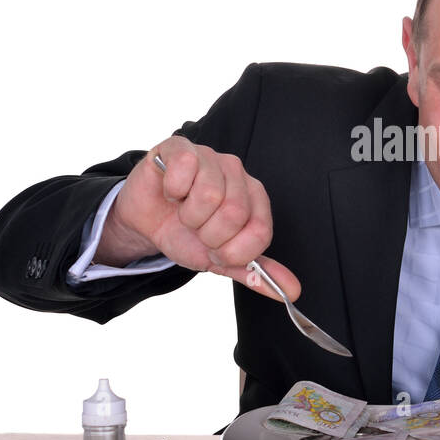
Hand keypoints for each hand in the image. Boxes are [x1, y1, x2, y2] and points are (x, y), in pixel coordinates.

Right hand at [95, 135, 300, 300]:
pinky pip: (184, 170)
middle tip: (197, 228)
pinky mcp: (180, 147)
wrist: (146, 222)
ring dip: (188, 216)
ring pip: (209, 195)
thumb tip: (293, 291)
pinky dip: (171, 190)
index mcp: (255, 198)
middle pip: (234, 214)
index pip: (260, 232)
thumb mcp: (221, 259)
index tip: (216, 248)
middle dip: (207, 235)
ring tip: (183, 210)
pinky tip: (170, 190)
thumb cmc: (186, 234)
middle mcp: (238, 173)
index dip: (232, 251)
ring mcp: (210, 156)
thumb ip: (256, 273)